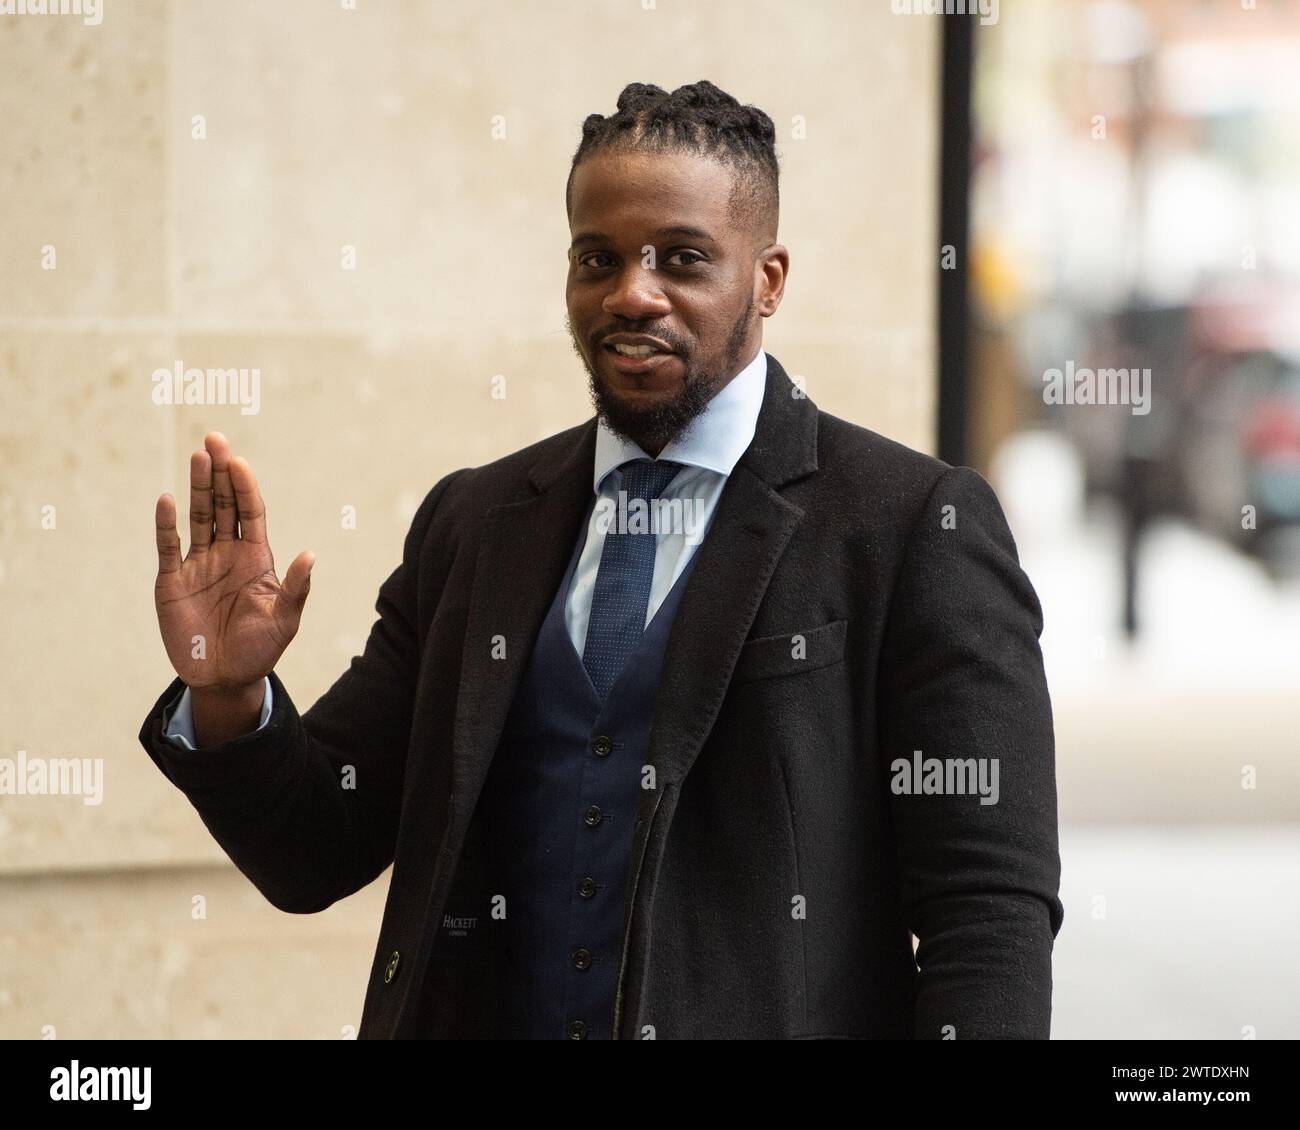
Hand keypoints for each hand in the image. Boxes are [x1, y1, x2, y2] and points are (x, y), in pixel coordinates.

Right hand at [153, 431, 313, 690]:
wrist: (225, 679)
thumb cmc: (260, 650)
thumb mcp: (285, 621)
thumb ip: (295, 588)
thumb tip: (311, 554)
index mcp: (256, 558)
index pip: (251, 512)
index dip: (246, 486)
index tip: (240, 462)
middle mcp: (227, 554)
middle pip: (224, 505)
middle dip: (221, 473)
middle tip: (215, 440)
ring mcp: (198, 565)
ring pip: (198, 517)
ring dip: (198, 488)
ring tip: (198, 456)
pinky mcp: (172, 582)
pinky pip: (169, 547)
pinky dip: (166, 525)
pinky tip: (167, 500)